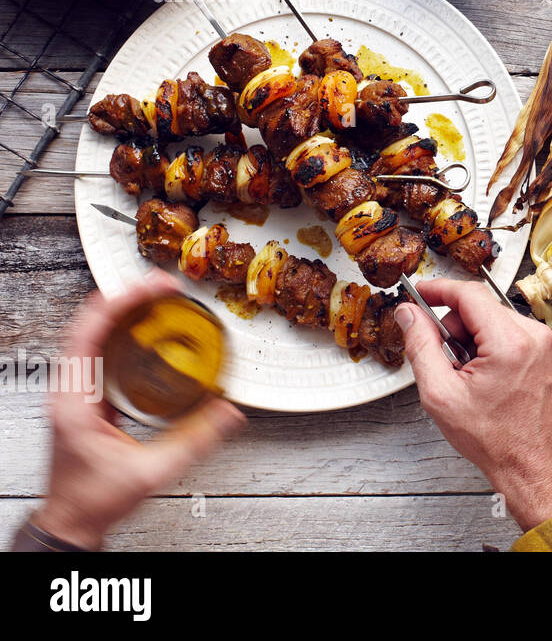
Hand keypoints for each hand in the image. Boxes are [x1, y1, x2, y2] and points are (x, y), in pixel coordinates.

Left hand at [32, 271, 244, 548]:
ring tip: (156, 298)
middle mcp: (67, 389)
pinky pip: (97, 350)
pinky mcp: (83, 396)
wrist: (72, 521)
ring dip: (122, 312)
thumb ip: (193, 441)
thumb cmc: (93, 500)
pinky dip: (121, 332)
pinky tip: (145, 331)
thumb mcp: (150, 472)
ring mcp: (73, 391)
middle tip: (162, 285)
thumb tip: (229, 412)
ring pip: (91, 333)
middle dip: (126, 298)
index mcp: (73, 401)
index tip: (153, 287)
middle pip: (89, 324)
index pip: (89, 333)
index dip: (121, 303)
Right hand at [395, 279, 551, 530]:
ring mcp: (548, 342)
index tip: (420, 292)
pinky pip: (515, 332)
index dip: (439, 290)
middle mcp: (536, 336)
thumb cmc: (493, 438)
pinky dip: (495, 345)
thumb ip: (421, 346)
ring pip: (497, 319)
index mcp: (510, 342)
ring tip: (471, 376)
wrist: (532, 464)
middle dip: (456, 328)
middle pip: (482, 307)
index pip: (469, 294)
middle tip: (447, 361)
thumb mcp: (441, 394)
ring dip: (476, 338)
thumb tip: (409, 314)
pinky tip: (489, 375)